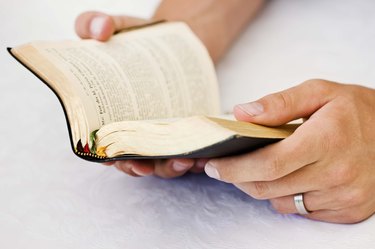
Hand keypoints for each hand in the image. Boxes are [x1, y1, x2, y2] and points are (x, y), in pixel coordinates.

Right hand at [75, 11, 206, 176]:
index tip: (112, 159)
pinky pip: (187, 153)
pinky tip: (203, 158)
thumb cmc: (140, 40)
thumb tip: (98, 30)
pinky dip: (195, 160)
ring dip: (169, 168)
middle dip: (139, 167)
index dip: (105, 155)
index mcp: (110, 113)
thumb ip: (94, 23)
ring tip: (184, 161)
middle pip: (131, 159)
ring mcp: (159, 134)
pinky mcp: (182, 133)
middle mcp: (134, 129)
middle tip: (147, 166)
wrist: (174, 43)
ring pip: (160, 162)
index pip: (103, 142)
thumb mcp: (118, 28)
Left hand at [204, 79, 374, 222]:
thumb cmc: (358, 110)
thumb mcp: (320, 92)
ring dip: (261, 187)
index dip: (235, 168)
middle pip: (269, 187)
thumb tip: (241, 113)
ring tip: (255, 168)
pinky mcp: (348, 210)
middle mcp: (337, 174)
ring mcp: (344, 197)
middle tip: (221, 168)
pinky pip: (302, 211)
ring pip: (282, 202)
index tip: (213, 165)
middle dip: (238, 179)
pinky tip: (288, 179)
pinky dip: (286, 197)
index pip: (270, 163)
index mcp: (327, 140)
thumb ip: (280, 103)